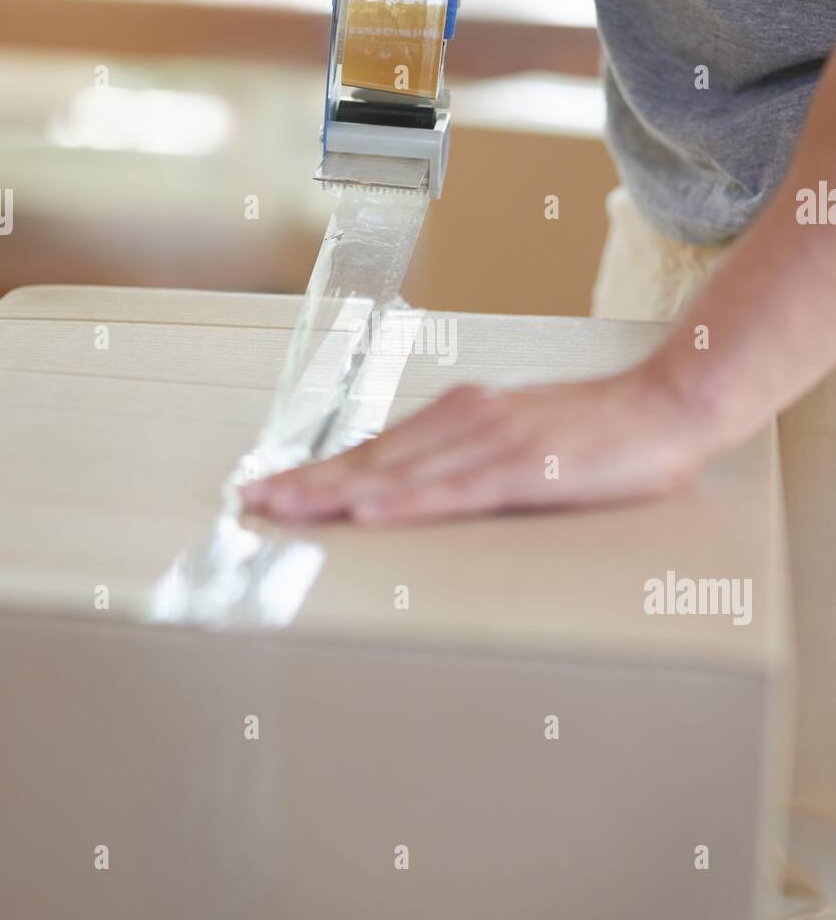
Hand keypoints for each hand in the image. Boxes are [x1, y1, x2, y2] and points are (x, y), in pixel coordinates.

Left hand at [240, 369, 706, 525]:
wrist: (667, 406)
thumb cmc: (596, 433)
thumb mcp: (520, 439)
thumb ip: (470, 458)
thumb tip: (417, 485)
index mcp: (461, 416)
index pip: (376, 451)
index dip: (318, 472)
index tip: (269, 488)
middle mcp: (466, 421)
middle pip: (373, 460)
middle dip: (307, 484)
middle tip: (251, 503)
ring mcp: (495, 442)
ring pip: (402, 474)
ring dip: (337, 493)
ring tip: (285, 509)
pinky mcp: (529, 468)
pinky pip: (459, 490)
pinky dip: (410, 502)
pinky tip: (371, 513)